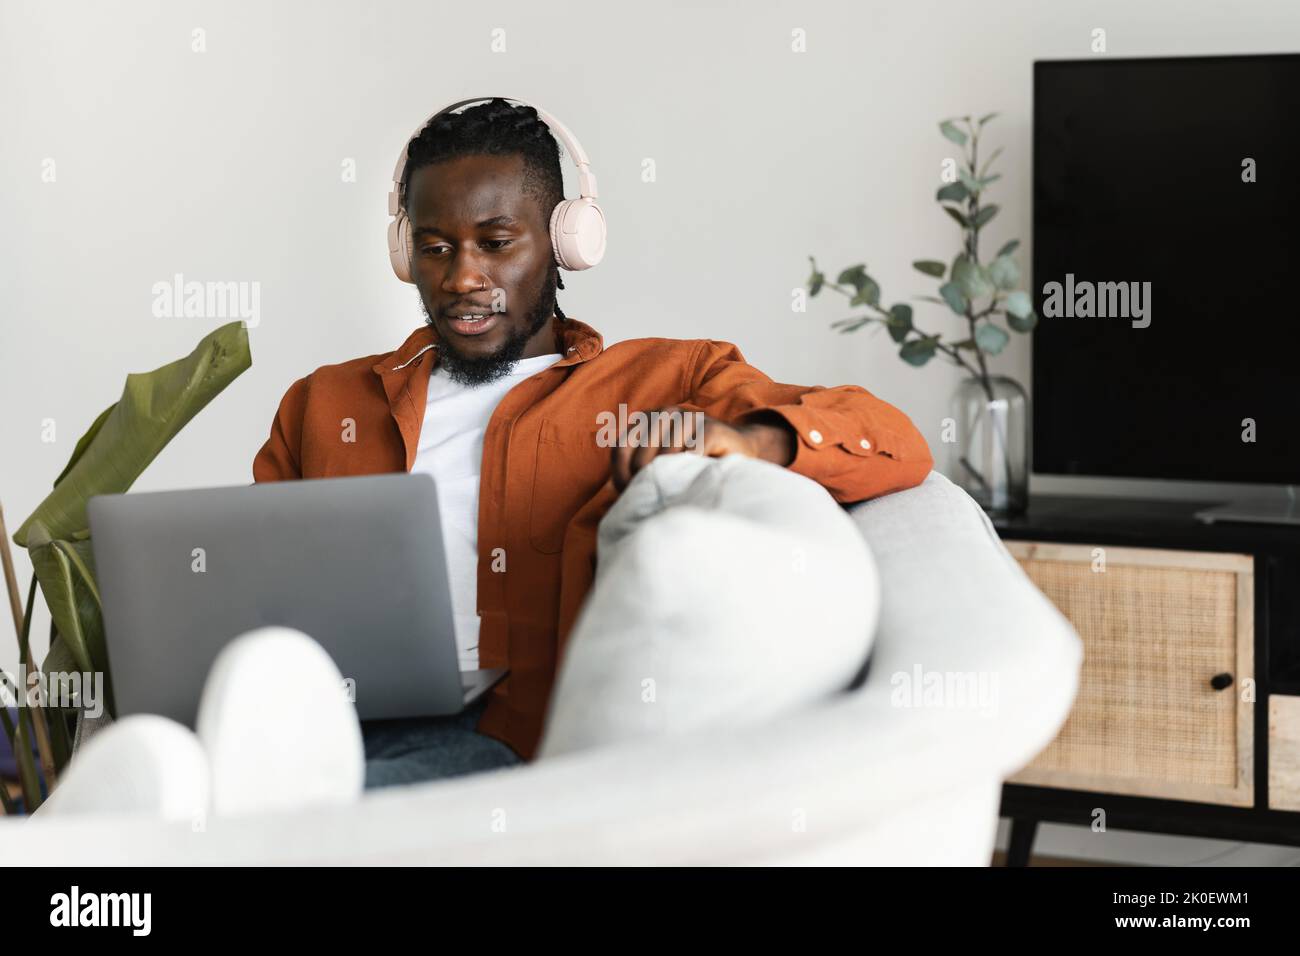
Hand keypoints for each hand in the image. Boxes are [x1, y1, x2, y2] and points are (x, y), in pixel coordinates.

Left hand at [609, 405, 795, 492]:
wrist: (741, 448)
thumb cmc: (696, 460)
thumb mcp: (664, 459)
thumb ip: (640, 466)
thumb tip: (615, 490)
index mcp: (648, 419)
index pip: (620, 447)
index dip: (620, 476)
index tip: (628, 496)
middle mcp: (665, 413)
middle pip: (639, 457)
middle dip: (643, 484)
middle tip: (653, 502)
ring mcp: (688, 418)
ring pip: (663, 458)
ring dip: (667, 482)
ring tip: (672, 496)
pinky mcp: (709, 428)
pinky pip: (689, 454)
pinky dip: (688, 474)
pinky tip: (692, 483)